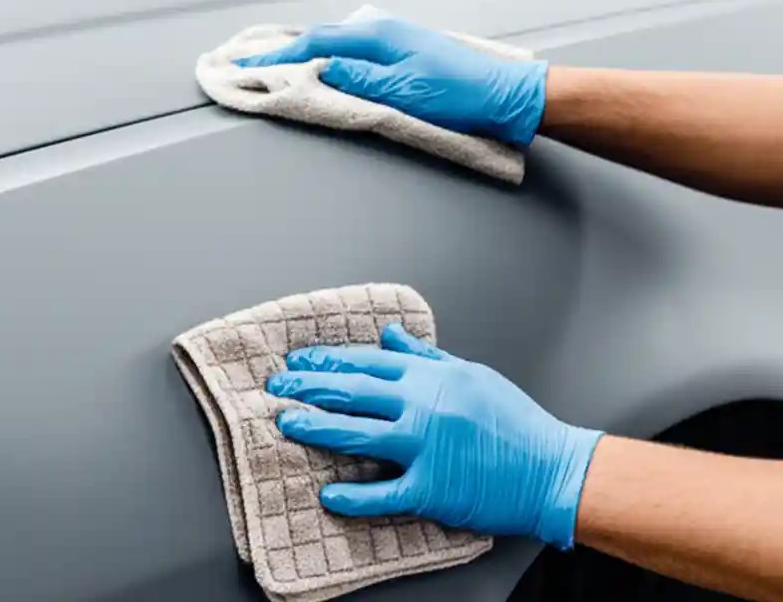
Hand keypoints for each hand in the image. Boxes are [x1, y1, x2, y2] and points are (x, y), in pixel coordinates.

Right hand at [236, 16, 548, 145]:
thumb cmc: (459, 95)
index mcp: (377, 37)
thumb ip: (357, 79)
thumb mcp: (402, 91)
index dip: (276, 56)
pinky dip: (323, 58)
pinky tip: (313, 67)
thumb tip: (318, 70)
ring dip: (299, 56)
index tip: (244, 65)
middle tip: (244, 63)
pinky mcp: (399, 54)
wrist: (505, 96)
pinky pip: (349, 52)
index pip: (313, 43)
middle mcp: (380, 31)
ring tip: (268, 66)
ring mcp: (390, 40)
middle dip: (279, 53)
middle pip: (317, 39)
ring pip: (332, 45)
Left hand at [266, 324, 601, 548]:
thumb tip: (389, 335)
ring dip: (315, 427)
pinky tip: (328, 495)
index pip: (366, 363)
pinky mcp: (433, 489)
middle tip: (277, 386)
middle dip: (307, 387)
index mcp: (432, 378)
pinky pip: (384, 493)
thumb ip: (425, 357)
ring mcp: (426, 448)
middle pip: (352, 393)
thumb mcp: (472, 375)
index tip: (298, 361)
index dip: (326, 361)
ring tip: (285, 424)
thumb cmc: (517, 422)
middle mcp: (424, 408)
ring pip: (357, 434)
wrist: (555, 469)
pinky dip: (353, 496)